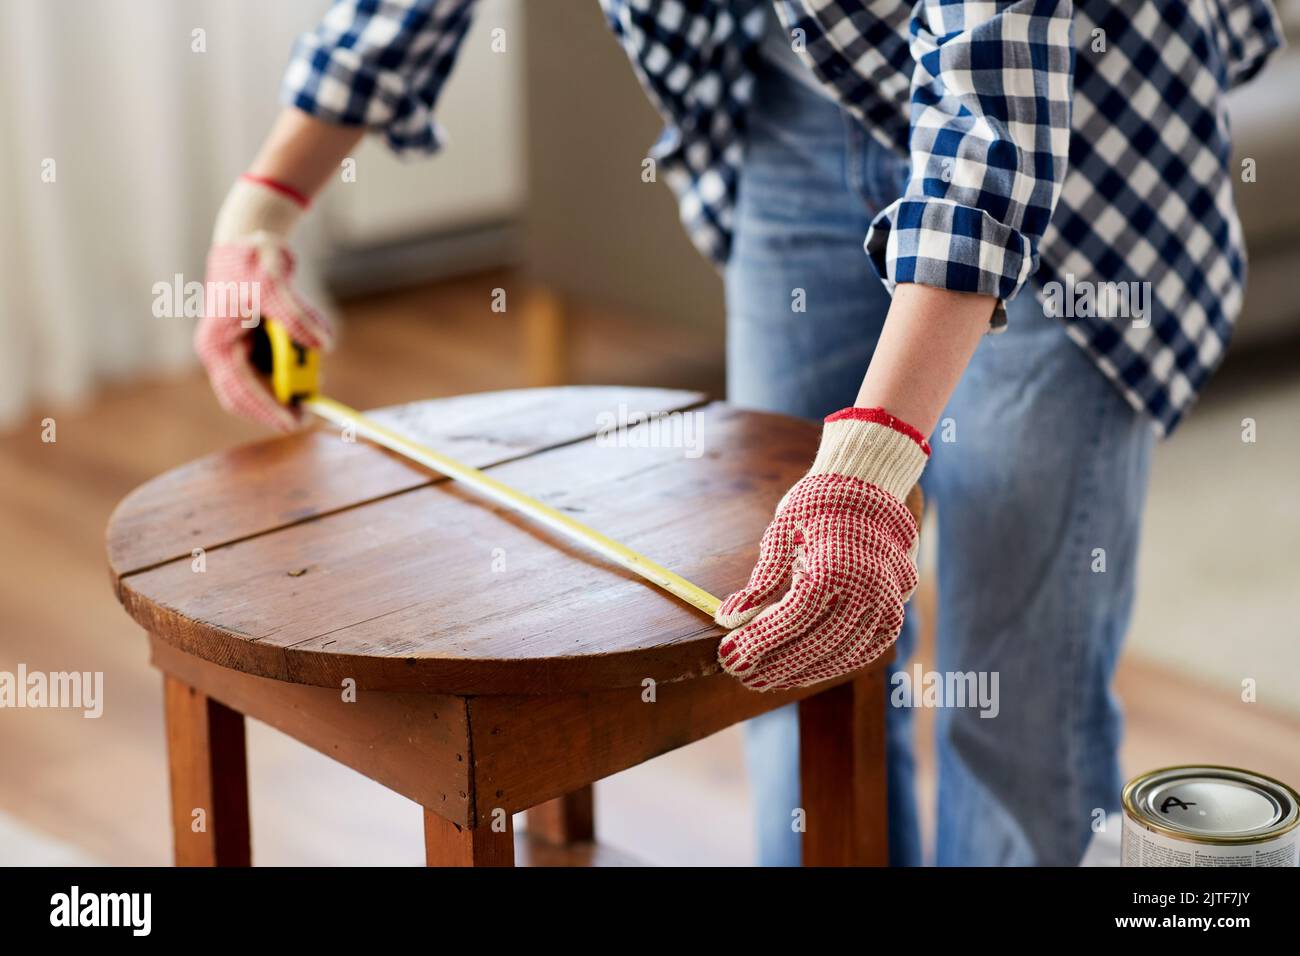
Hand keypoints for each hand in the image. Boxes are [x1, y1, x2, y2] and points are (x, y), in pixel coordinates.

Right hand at [194, 174, 333, 430]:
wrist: (250, 237)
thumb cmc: (254, 258)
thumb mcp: (275, 283)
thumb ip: (297, 316)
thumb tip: (324, 347)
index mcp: (216, 345)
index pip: (240, 391)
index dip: (268, 410)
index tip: (296, 422)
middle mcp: (221, 353)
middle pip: (248, 396)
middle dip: (279, 404)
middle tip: (310, 410)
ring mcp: (235, 351)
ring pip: (265, 382)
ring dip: (291, 378)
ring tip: (314, 356)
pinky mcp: (251, 346)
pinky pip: (275, 365)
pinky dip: (295, 361)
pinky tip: (310, 344)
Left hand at [716, 408, 926, 690]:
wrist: (870, 487)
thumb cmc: (818, 506)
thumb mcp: (781, 533)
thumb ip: (759, 581)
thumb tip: (728, 618)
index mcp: (837, 564)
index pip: (792, 618)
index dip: (758, 642)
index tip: (728, 656)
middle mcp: (868, 588)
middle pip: (816, 643)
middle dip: (773, 664)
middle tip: (740, 673)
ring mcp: (887, 604)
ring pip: (840, 655)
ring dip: (800, 672)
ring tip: (764, 678)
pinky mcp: (894, 615)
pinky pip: (862, 652)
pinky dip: (830, 664)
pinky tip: (801, 670)